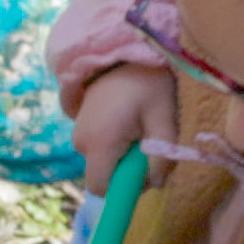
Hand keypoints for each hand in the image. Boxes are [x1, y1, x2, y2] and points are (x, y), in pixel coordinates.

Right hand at [72, 65, 175, 194]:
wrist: (124, 53)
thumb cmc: (148, 83)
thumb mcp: (165, 119)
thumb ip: (163, 156)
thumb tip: (156, 184)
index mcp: (100, 143)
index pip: (102, 189)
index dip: (124, 189)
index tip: (144, 170)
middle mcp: (81, 142)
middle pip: (105, 177)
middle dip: (128, 170)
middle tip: (148, 143)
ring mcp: (77, 134)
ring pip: (103, 163)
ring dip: (123, 156)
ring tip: (140, 128)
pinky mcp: (80, 128)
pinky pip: (99, 150)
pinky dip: (115, 146)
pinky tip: (128, 123)